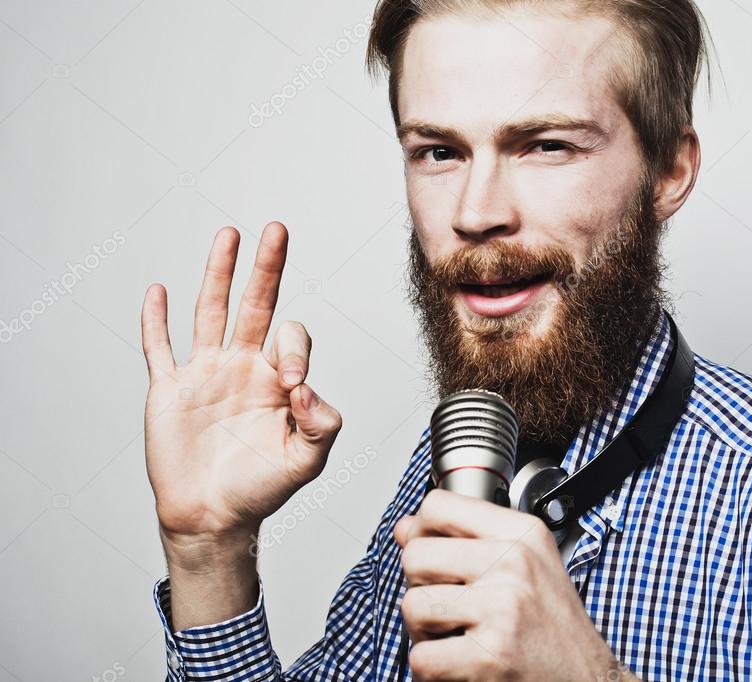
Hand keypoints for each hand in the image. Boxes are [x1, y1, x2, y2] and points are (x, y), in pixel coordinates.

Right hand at [141, 222, 342, 568]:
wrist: (214, 518)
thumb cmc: (261, 490)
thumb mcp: (308, 460)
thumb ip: (321, 423)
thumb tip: (303, 386)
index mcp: (277, 379)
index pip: (291, 337)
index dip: (295, 349)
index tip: (291, 384)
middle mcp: (243, 367)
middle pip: (256, 304)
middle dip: (267, 267)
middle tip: (277, 229)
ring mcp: (205, 374)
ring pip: (210, 312)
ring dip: (218, 274)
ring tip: (229, 235)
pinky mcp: (170, 390)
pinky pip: (159, 348)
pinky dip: (155, 321)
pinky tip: (159, 292)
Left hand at [394, 489, 636, 680]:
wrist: (589, 681)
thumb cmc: (554, 628)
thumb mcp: (525, 565)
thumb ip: (465, 540)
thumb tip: (405, 528)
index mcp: (522, 534)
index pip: (438, 506)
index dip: (421, 533)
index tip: (433, 557)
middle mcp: (514, 563)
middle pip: (416, 555)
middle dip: (419, 588)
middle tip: (446, 608)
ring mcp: (503, 608)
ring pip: (412, 605)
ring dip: (423, 632)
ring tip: (454, 638)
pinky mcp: (492, 655)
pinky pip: (421, 657)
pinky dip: (431, 670)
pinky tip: (458, 665)